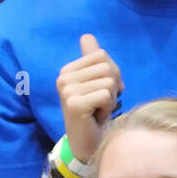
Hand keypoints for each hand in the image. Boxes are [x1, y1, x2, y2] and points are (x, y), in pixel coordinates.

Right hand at [55, 34, 122, 162]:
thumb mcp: (97, 82)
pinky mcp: (74, 103)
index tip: (103, 90)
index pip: (101, 55)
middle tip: (102, 102)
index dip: (112, 73)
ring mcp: (67, 90)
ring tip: (99, 109)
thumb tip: (87, 36)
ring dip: (111, 98)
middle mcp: (63, 77)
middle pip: (107, 67)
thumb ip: (92, 59)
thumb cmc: (95, 111)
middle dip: (113, 86)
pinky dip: (108, 107)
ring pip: (109, 81)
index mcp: (68, 69)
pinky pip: (106, 95)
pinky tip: (96, 116)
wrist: (88, 141)